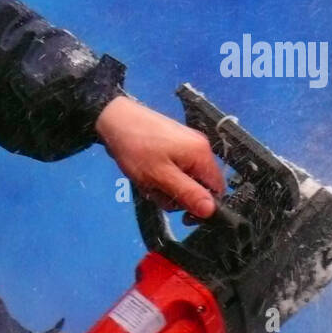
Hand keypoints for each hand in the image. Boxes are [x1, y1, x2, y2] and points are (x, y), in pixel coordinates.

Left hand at [95, 94, 225, 217]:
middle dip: (180, 195)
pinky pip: (177, 169)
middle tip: (157, 190)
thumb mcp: (160, 177)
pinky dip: (163, 176)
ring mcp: (188, 144)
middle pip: (201, 185)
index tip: (184, 213)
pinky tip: (148, 173)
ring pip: (186, 179)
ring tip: (147, 180)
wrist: (114, 118)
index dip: (203, 205)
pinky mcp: (175, 143)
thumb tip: (211, 210)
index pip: (217, 189)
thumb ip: (187, 194)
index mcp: (201, 154)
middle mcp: (200, 147)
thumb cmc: (136, 148)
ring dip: (167, 187)